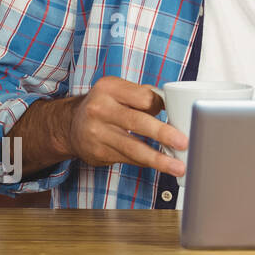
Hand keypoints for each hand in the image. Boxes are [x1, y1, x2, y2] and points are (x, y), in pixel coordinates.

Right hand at [65, 76, 187, 176]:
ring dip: (158, 159)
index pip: (143, 97)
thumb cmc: (105, 105)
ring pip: (133, 148)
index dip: (161, 106)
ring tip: (177, 167)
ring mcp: (97, 133)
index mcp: (109, 88)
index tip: (175, 112)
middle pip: (138, 122)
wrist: (71, 124)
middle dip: (163, 134)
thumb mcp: (119, 90)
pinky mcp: (98, 153)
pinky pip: (128, 159)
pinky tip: (160, 165)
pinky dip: (146, 162)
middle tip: (183, 142)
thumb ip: (144, 95)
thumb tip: (176, 107)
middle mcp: (99, 109)